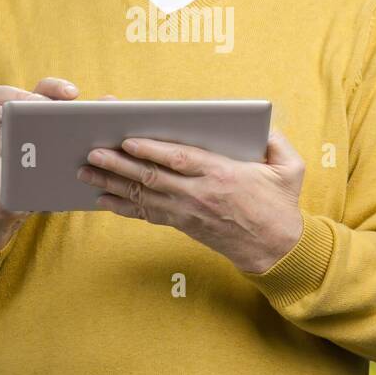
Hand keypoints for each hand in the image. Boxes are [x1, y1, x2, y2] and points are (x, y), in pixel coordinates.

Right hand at [0, 77, 79, 249]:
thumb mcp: (67, 161)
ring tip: (33, 107)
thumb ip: (84, 139)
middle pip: (23, 89)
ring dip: (16, 98)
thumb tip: (111, 113)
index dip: (57, 87)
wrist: (16, 210)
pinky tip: (0, 115)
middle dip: (40, 92)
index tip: (74, 94)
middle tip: (56, 103)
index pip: (44, 91)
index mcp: (36, 117)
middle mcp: (15, 119)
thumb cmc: (45, 181)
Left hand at [76, 129, 305, 273]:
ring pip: (143, 196)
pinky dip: (123, 207)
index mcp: (222, 174)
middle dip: (118, 165)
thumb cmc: (281, 206)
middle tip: (91, 153)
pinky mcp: (182, 224)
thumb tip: (261, 124)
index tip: (127, 141)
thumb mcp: (290, 169)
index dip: (152, 150)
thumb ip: (276, 142)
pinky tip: (102, 199)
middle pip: (152, 178)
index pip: (180, 160)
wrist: (275, 250)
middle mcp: (199, 194)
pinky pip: (146, 214)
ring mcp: (188, 212)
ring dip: (112, 184)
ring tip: (85, 172)